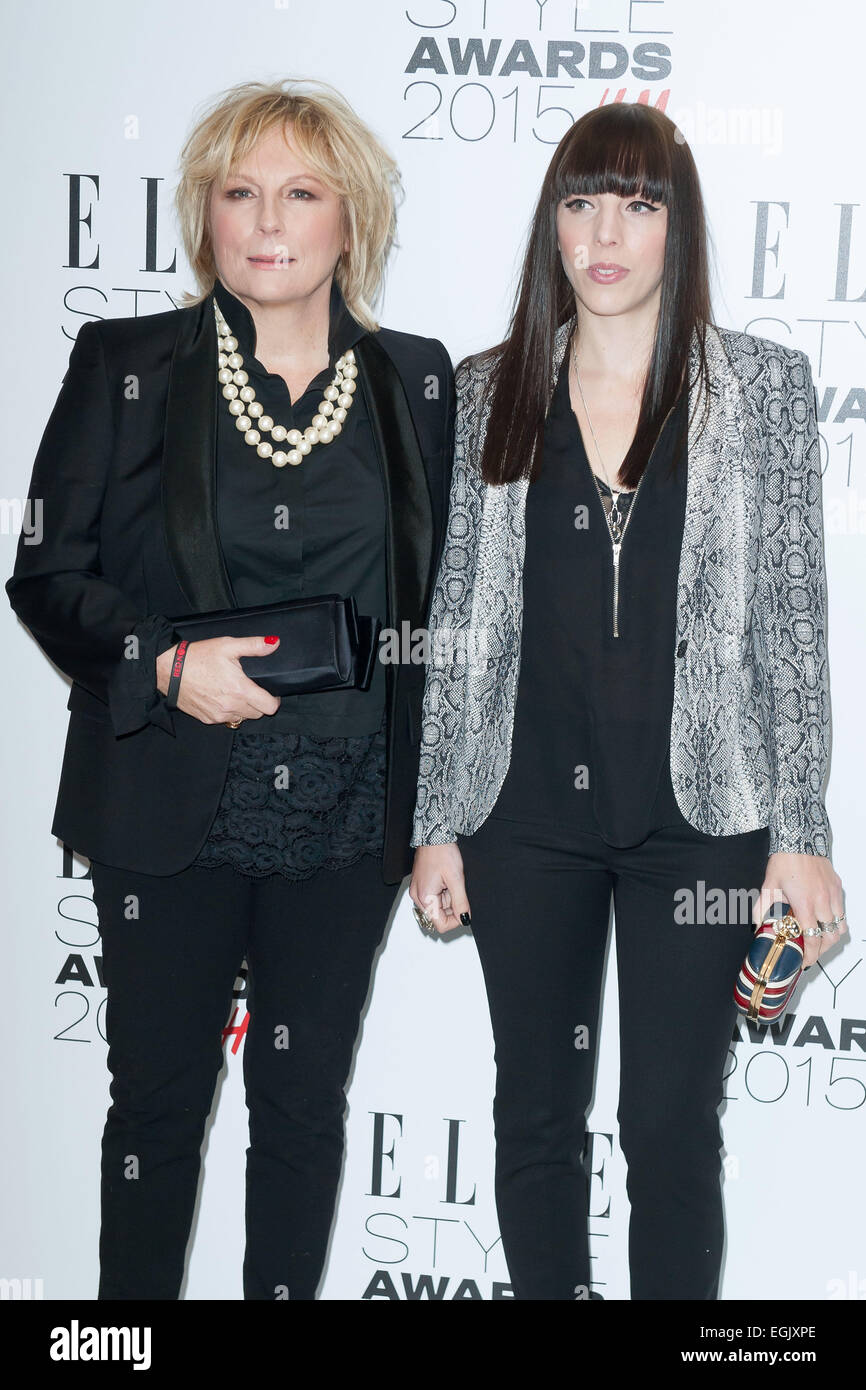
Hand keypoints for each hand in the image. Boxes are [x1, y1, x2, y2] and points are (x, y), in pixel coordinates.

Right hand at [156, 635, 281, 724]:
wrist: (169, 671)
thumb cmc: (197, 657)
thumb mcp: (228, 645)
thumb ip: (254, 646)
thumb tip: (274, 643)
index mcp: (240, 690)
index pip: (269, 707)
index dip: (274, 700)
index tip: (271, 692)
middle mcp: (231, 707)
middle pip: (257, 714)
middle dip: (259, 703)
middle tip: (252, 689)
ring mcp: (218, 715)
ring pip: (242, 718)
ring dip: (244, 708)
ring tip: (236, 692)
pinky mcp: (207, 719)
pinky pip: (226, 720)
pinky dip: (228, 711)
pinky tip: (221, 697)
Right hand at [409, 843, 470, 934]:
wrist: (434, 836)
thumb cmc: (442, 852)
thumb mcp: (456, 879)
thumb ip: (460, 902)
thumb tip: (464, 919)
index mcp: (425, 898)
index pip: (441, 924)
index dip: (455, 920)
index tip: (464, 910)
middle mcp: (417, 897)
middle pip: (439, 916)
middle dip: (452, 907)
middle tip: (457, 889)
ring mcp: (418, 891)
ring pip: (437, 907)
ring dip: (448, 899)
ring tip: (451, 881)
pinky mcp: (420, 885)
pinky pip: (433, 897)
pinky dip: (443, 893)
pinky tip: (446, 880)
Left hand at [754, 852, 846, 967]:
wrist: (799, 838)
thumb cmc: (784, 860)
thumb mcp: (768, 886)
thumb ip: (762, 908)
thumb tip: (756, 924)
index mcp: (804, 904)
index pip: (812, 938)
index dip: (810, 955)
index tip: (805, 962)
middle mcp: (822, 901)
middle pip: (830, 937)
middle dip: (822, 950)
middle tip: (811, 953)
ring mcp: (832, 894)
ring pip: (840, 926)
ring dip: (831, 938)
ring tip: (820, 941)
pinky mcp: (837, 887)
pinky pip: (842, 912)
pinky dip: (837, 922)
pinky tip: (825, 921)